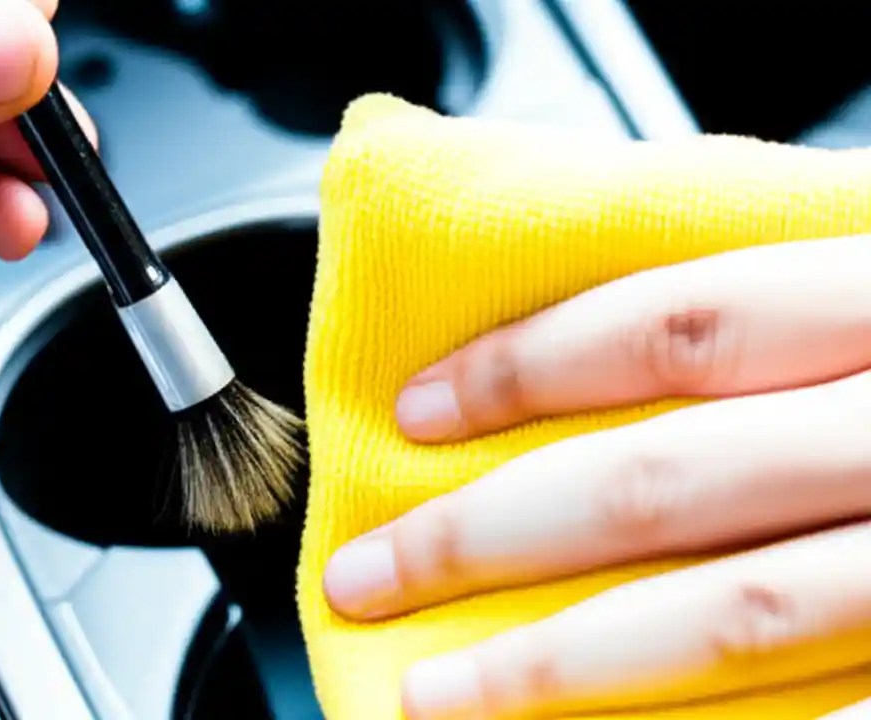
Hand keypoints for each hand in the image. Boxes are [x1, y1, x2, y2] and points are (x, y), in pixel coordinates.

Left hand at [323, 235, 870, 717]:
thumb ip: (787, 298)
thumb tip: (624, 332)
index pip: (679, 324)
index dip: (527, 369)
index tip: (414, 410)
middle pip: (659, 484)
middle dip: (484, 535)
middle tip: (364, 573)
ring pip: (728, 617)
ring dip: (555, 663)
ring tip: (433, 694)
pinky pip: (823, 711)